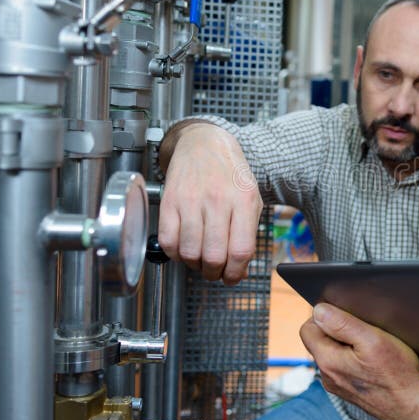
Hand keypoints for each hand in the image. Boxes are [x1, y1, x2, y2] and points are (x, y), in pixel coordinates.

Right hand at [158, 122, 262, 283]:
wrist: (204, 143)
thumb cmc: (230, 173)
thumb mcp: (251, 198)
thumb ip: (248, 232)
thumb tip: (239, 268)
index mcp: (243, 200)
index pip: (240, 250)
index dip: (236, 273)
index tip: (232, 276)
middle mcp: (217, 199)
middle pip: (214, 256)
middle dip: (215, 273)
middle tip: (215, 271)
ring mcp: (191, 200)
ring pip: (189, 252)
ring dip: (194, 265)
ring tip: (200, 258)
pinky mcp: (169, 201)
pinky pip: (168, 241)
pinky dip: (175, 253)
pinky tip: (184, 247)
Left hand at [300, 303, 418, 419]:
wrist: (412, 405)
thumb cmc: (397, 374)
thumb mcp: (372, 339)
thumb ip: (342, 323)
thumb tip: (319, 310)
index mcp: (328, 361)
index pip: (307, 329)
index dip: (325, 317)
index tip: (347, 316)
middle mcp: (327, 375)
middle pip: (319, 340)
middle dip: (337, 330)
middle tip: (363, 331)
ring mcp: (337, 384)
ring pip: (331, 352)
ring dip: (346, 343)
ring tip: (370, 345)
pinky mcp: (348, 388)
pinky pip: (342, 365)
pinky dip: (353, 357)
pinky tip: (372, 359)